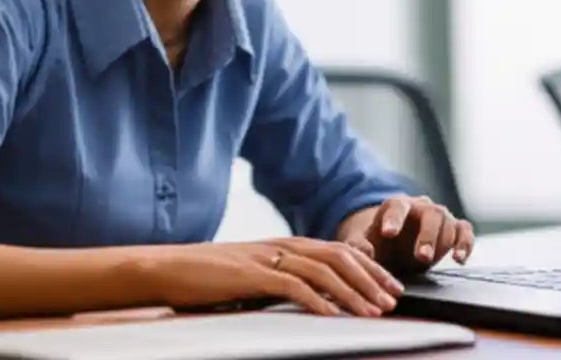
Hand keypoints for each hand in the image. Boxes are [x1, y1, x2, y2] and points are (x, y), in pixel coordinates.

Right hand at [137, 238, 404, 316]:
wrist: (166, 268)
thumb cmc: (209, 277)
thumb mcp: (256, 275)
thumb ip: (284, 280)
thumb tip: (315, 298)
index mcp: (287, 245)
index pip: (340, 252)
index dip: (371, 268)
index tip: (392, 286)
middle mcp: (283, 246)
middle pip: (340, 257)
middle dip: (372, 278)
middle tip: (394, 299)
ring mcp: (268, 258)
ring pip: (323, 271)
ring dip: (353, 292)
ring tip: (374, 310)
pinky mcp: (251, 275)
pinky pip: (293, 287)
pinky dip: (318, 300)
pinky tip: (334, 315)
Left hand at [337, 196, 474, 274]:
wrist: (396, 245)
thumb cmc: (379, 243)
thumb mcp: (363, 243)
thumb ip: (359, 246)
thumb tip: (365, 251)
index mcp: (397, 205)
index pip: (397, 207)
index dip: (394, 219)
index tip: (388, 233)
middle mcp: (422, 206)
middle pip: (430, 214)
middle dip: (427, 236)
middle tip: (421, 256)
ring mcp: (441, 217)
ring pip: (448, 223)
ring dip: (444, 242)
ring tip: (433, 261)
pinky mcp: (455, 228)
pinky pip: (465, 232)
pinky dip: (465, 244)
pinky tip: (459, 259)